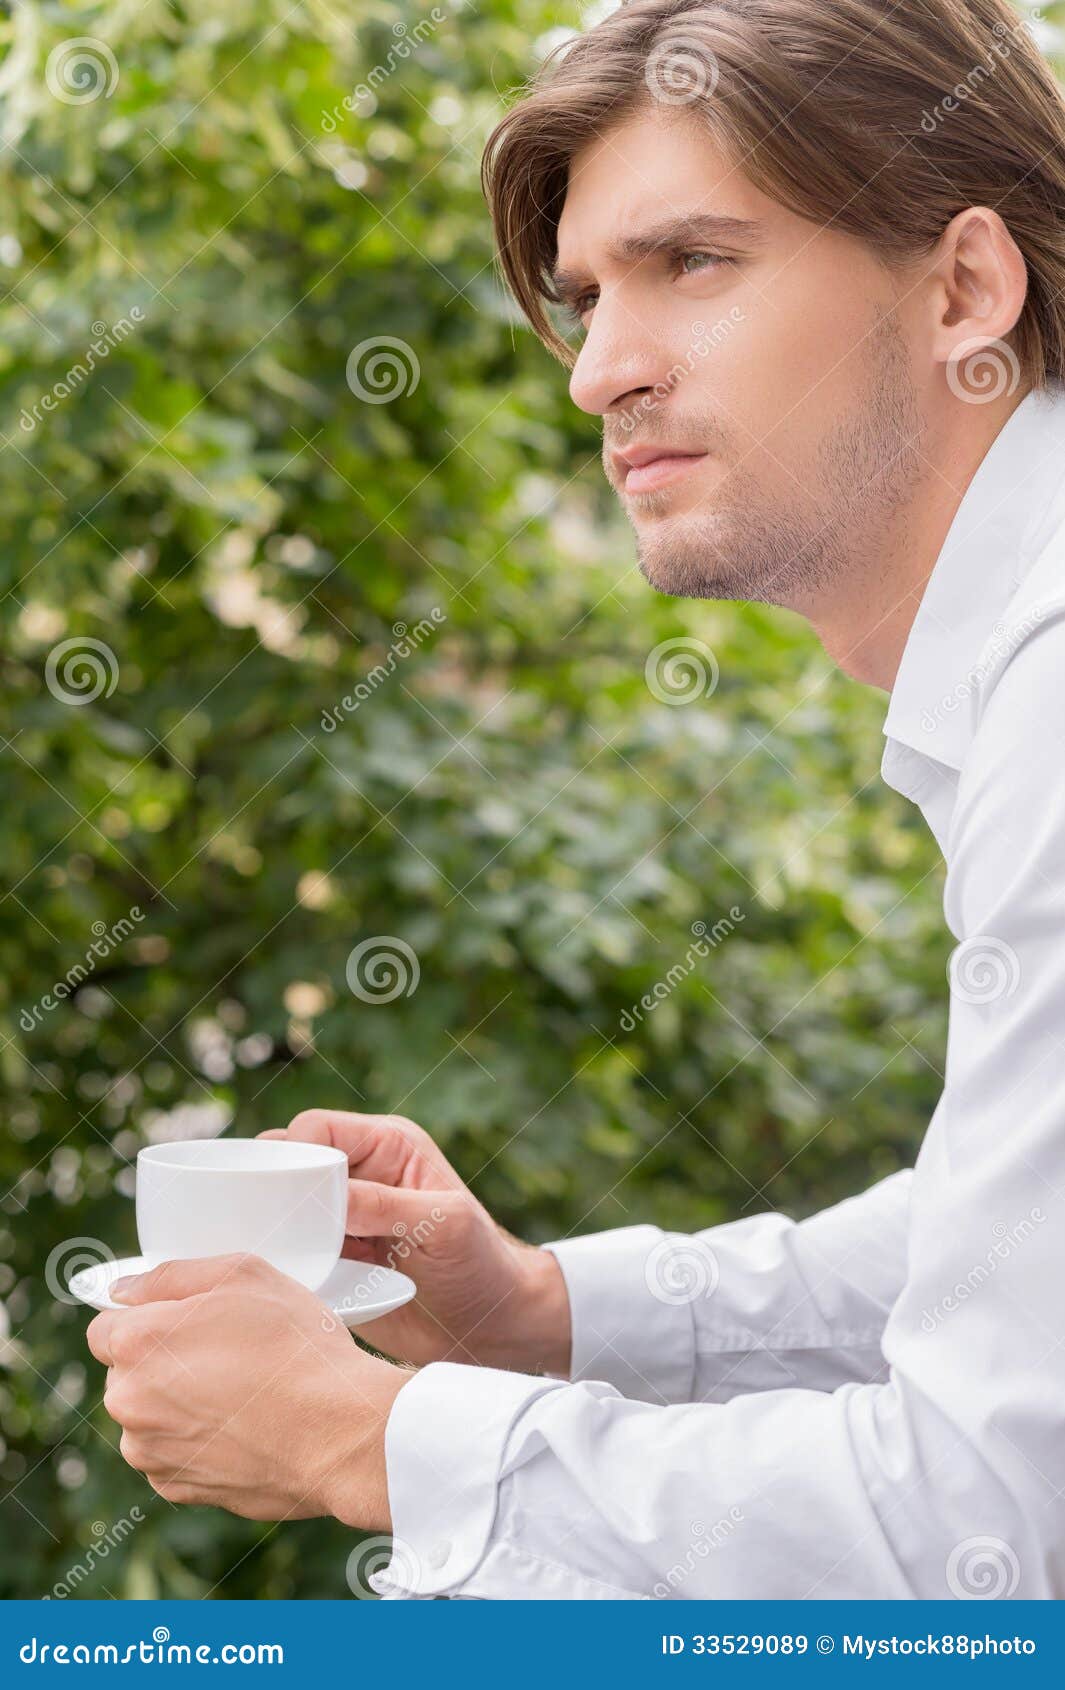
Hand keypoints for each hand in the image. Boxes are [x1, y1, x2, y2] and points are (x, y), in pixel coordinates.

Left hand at [86, 1254, 407, 1527]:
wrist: (339, 1431)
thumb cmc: (296, 1346)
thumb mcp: (243, 1274)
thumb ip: (170, 1275)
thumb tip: (123, 1289)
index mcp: (136, 1343)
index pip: (105, 1326)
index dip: (146, 1318)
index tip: (186, 1322)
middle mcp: (129, 1402)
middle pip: (125, 1373)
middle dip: (163, 1361)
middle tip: (225, 1352)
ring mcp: (151, 1452)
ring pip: (148, 1417)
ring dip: (176, 1405)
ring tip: (239, 1393)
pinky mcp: (178, 1488)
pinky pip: (172, 1456)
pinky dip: (197, 1442)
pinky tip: (241, 1426)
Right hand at [259, 1108, 571, 1373]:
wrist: (490, 1328)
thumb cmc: (481, 1263)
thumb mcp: (442, 1224)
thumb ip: (383, 1204)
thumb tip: (320, 1197)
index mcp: (386, 1147)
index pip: (318, 1130)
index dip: (295, 1153)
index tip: (288, 1192)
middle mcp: (358, 1177)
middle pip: (291, 1165)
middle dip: (275, 1191)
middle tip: (270, 1227)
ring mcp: (342, 1222)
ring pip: (284, 1210)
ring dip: (276, 1230)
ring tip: (276, 1255)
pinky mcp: (333, 1263)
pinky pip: (291, 1254)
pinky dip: (285, 1264)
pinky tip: (287, 1280)